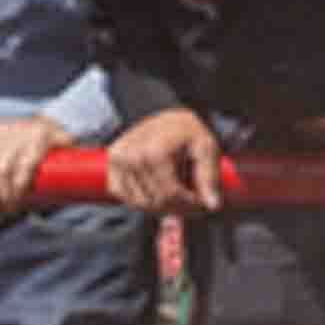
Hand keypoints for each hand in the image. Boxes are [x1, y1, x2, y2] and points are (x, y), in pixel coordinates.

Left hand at [0, 115, 66, 219]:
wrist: (61, 124)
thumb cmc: (29, 147)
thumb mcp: (6, 149)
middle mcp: (1, 131)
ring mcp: (20, 134)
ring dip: (2, 195)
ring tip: (7, 209)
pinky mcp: (40, 139)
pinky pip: (23, 169)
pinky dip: (18, 189)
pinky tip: (18, 200)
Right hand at [100, 106, 223, 213]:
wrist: (168, 118)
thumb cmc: (187, 131)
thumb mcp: (206, 148)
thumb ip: (209, 177)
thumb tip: (212, 204)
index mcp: (154, 151)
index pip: (169, 194)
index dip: (188, 203)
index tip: (200, 200)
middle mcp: (131, 156)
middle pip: (154, 201)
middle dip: (177, 206)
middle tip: (190, 198)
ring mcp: (118, 160)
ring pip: (139, 203)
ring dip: (159, 205)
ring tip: (175, 192)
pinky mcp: (112, 164)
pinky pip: (123, 196)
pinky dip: (140, 198)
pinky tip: (155, 189)